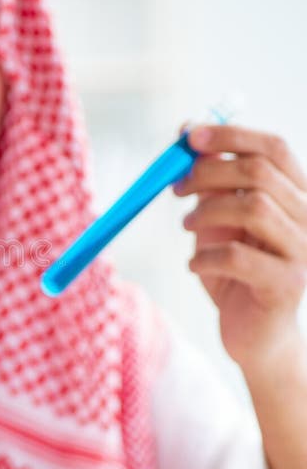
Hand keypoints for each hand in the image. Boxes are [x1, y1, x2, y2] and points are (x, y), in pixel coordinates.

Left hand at [173, 124, 306, 370]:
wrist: (255, 337)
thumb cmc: (234, 272)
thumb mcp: (219, 219)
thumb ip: (210, 180)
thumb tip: (187, 130)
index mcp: (297, 195)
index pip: (274, 148)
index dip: (230, 135)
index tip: (188, 135)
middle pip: (259, 172)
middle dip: (208, 173)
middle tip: (176, 189)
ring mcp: (303, 251)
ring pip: (253, 207)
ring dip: (207, 212)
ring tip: (187, 227)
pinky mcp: (287, 285)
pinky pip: (238, 256)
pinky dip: (205, 256)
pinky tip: (195, 266)